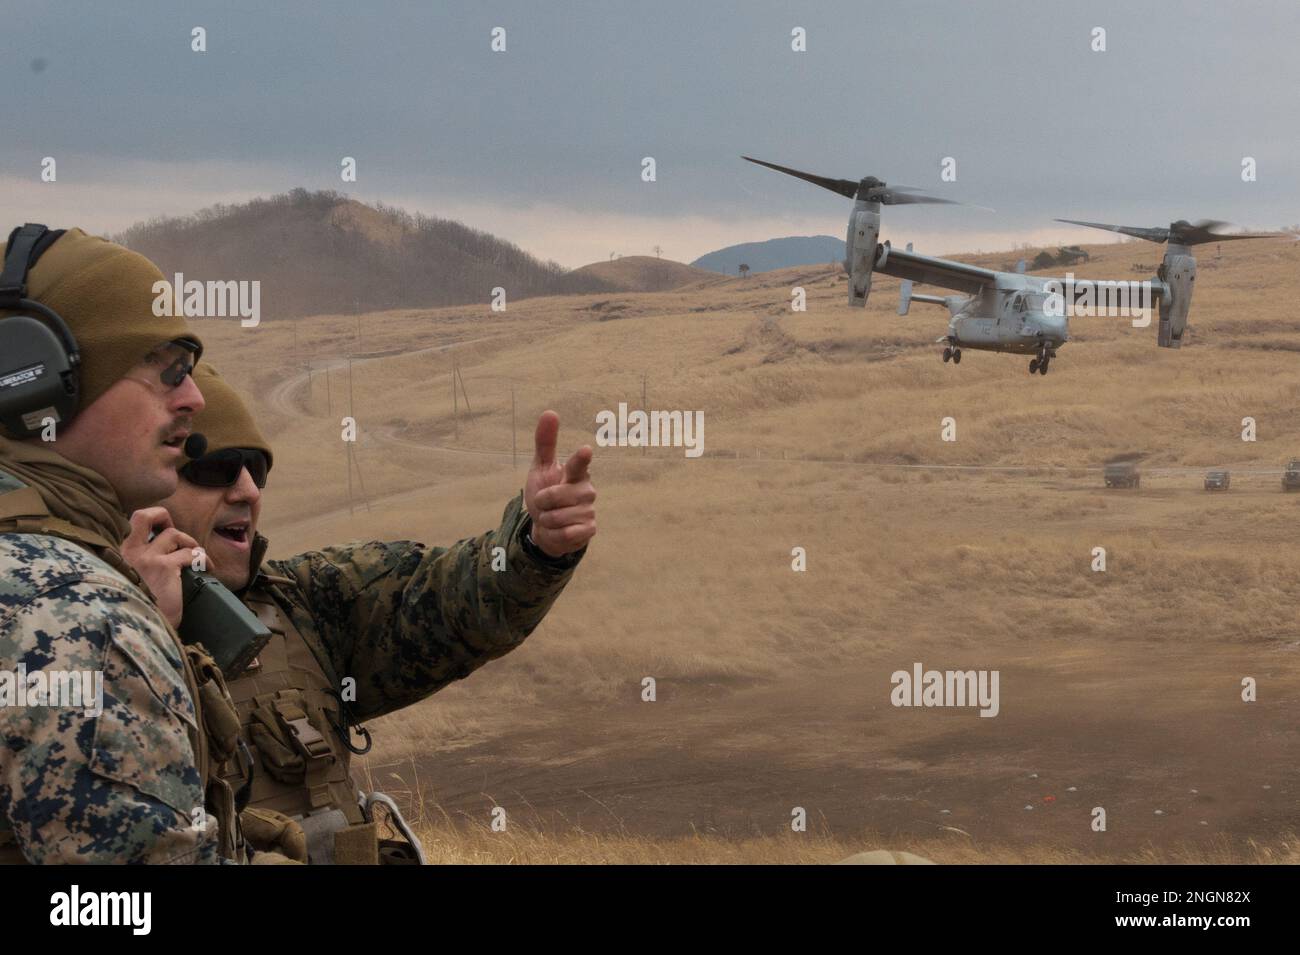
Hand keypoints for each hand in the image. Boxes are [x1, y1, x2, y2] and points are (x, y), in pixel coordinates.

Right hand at [121, 507, 201, 627]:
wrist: (140, 630)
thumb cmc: (142, 609)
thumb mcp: (134, 583)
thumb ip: (142, 565)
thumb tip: (166, 554)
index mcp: (120, 556)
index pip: (132, 523)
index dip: (151, 521)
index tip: (163, 532)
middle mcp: (129, 553)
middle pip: (143, 516)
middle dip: (162, 515)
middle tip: (173, 533)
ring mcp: (145, 558)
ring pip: (173, 534)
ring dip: (190, 543)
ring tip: (197, 559)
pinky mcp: (164, 568)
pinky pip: (190, 553)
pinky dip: (203, 558)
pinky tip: (208, 569)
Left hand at [524, 410, 595, 557]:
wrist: (548, 527)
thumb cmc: (546, 493)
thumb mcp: (541, 468)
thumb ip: (546, 442)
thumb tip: (550, 411)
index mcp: (576, 472)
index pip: (578, 464)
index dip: (580, 458)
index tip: (585, 450)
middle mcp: (586, 490)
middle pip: (554, 495)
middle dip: (541, 502)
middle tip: (545, 503)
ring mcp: (589, 510)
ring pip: (556, 516)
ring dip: (546, 519)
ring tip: (552, 517)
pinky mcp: (589, 529)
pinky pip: (566, 533)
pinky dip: (555, 533)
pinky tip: (561, 530)